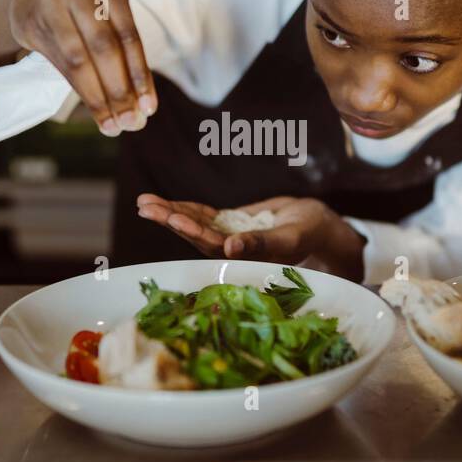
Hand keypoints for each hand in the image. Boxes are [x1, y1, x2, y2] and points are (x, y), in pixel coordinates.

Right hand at [5, 0, 156, 135]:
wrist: (30, 3)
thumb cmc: (82, 16)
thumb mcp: (106, 21)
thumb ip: (125, 55)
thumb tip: (143, 107)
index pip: (128, 33)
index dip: (140, 73)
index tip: (149, 108)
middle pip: (104, 46)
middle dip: (120, 89)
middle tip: (131, 122)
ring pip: (80, 58)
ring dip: (99, 97)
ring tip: (113, 125)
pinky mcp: (30, 18)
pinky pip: (60, 63)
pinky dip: (81, 91)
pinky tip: (96, 111)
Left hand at [135, 194, 365, 279]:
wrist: (316, 225)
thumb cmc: (308, 234)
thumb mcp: (288, 238)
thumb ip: (260, 243)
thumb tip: (230, 248)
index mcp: (243, 259)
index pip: (212, 245)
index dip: (193, 232)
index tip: (174, 218)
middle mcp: (230, 251)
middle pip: (194, 235)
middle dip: (170, 219)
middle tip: (145, 206)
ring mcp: (227, 236)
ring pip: (194, 224)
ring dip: (170, 213)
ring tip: (144, 202)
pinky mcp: (228, 224)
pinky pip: (202, 215)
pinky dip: (184, 208)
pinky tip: (163, 203)